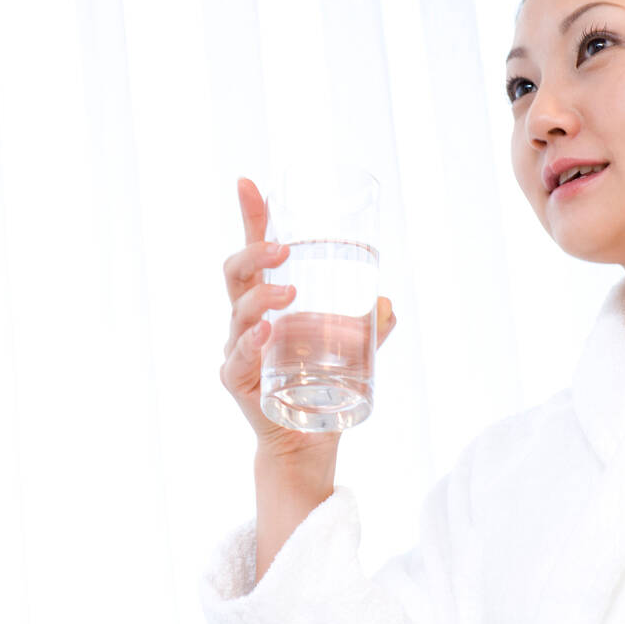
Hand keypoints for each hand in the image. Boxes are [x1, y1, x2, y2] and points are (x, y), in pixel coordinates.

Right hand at [220, 176, 396, 457]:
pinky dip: (251, 343)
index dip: (250, 217)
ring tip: (289, 294)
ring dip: (262, 296)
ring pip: (238, 312)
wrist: (309, 442)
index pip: (253, 253)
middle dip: (255, 251)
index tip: (247, 181)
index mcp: (266, 303)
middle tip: (283, 247)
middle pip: (236, 274)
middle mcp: (246, 321)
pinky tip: (265, 334)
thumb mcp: (353, 350)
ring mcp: (238, 350)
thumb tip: (388, 302)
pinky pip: (238, 357)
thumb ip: (370, 325)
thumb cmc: (321, 386)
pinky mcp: (239, 381)